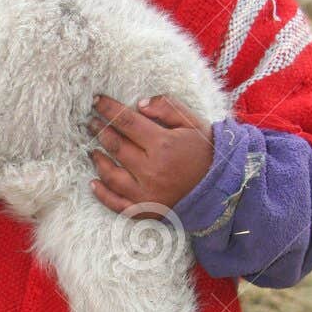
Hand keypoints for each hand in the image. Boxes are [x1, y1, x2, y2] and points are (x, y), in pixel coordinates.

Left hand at [87, 94, 214, 215]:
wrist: (220, 189)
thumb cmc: (205, 152)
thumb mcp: (192, 123)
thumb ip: (167, 108)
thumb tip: (138, 104)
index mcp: (162, 144)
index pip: (126, 122)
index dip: (109, 109)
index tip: (97, 101)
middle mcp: (150, 169)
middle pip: (115, 146)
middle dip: (100, 131)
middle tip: (91, 122)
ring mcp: (145, 193)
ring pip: (110, 174)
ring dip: (98, 160)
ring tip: (93, 150)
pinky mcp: (144, 210)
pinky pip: (116, 204)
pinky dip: (102, 194)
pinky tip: (94, 183)